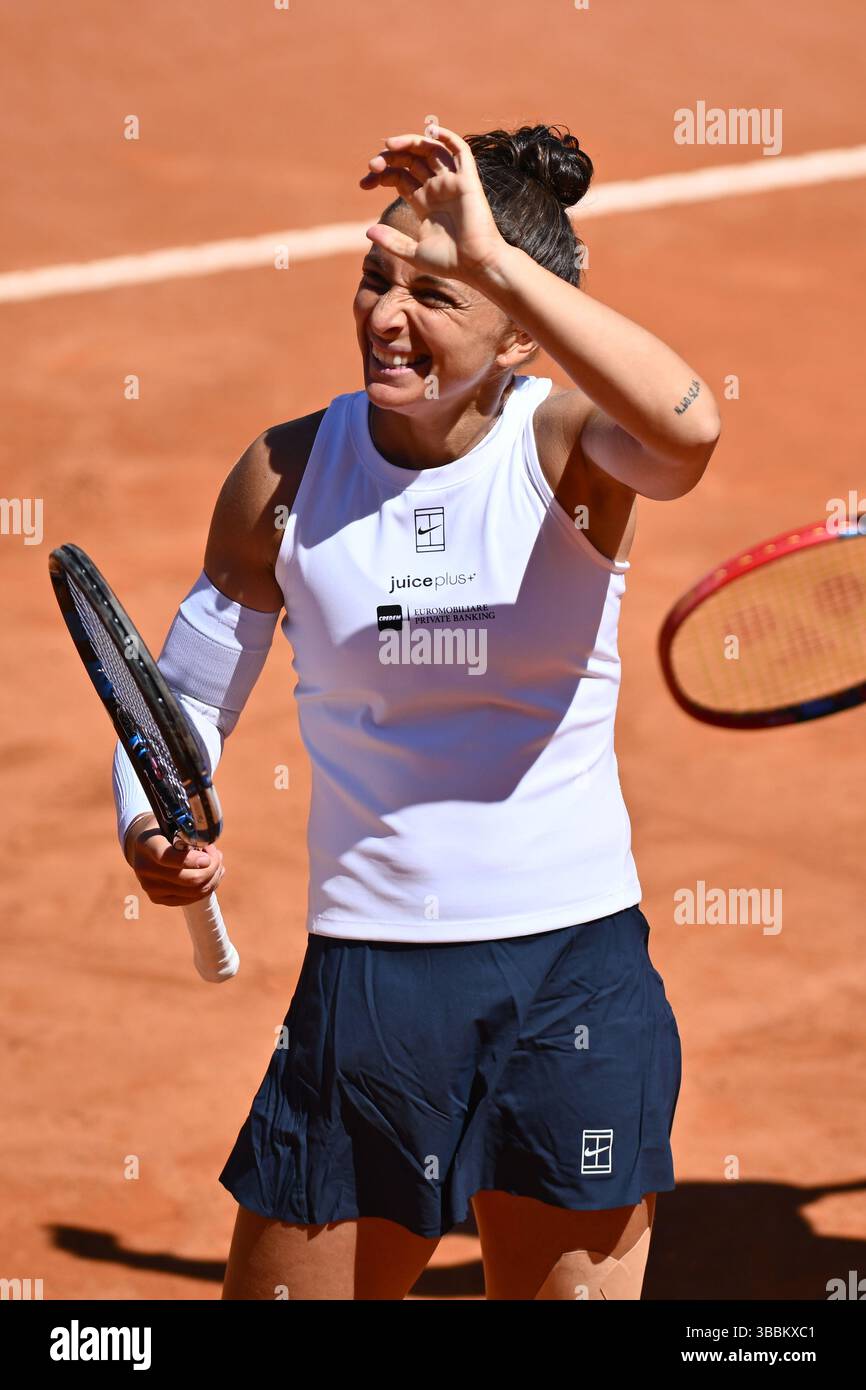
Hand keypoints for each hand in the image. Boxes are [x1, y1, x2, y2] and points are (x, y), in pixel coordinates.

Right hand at [125, 815, 224, 907]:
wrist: (143, 846)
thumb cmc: (164, 830)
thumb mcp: (173, 822)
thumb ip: (190, 832)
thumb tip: (211, 850)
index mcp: (147, 844)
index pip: (167, 857)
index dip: (191, 860)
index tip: (208, 858)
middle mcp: (144, 868)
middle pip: (188, 880)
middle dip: (212, 868)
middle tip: (217, 856)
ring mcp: (149, 886)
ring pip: (194, 892)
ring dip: (213, 878)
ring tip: (216, 864)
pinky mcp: (156, 898)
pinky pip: (190, 899)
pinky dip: (206, 888)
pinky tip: (211, 875)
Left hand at [360, 124, 506, 284]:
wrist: (476, 266)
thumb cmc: (449, 263)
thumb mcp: (413, 254)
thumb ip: (392, 242)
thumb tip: (367, 231)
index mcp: (424, 203)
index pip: (399, 177)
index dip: (380, 175)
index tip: (364, 183)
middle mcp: (436, 189)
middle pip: (411, 160)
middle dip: (390, 158)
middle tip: (373, 165)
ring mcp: (451, 183)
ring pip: (430, 150)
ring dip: (410, 142)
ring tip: (390, 145)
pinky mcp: (467, 180)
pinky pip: (460, 150)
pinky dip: (447, 136)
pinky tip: (430, 129)